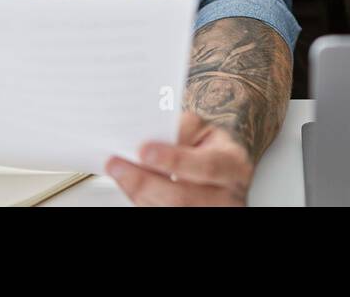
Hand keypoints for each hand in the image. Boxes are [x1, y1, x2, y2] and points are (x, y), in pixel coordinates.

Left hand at [105, 112, 252, 205]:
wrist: (224, 172)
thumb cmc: (210, 149)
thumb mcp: (204, 130)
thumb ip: (180, 130)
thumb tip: (149, 137)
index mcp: (232, 166)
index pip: (206, 166)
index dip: (174, 160)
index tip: (144, 150)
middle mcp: (226, 197)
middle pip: (181, 198)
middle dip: (144, 182)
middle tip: (116, 165)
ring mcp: (210, 213)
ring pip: (168, 211)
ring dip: (137, 193)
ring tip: (117, 173)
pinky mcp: (190, 218)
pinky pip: (160, 214)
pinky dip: (142, 201)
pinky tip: (129, 187)